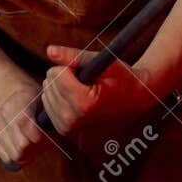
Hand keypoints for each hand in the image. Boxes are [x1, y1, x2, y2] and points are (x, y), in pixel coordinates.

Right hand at [0, 82, 46, 166]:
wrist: (12, 93)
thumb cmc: (35, 101)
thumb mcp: (46, 104)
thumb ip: (48, 121)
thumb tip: (50, 142)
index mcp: (20, 103)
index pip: (33, 133)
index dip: (44, 140)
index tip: (50, 139)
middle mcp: (3, 113)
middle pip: (22, 148)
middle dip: (36, 150)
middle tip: (43, 144)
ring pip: (13, 156)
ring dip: (27, 156)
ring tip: (33, 146)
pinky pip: (6, 158)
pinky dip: (17, 158)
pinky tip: (23, 147)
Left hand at [40, 45, 161, 139]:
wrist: (135, 100)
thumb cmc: (121, 77)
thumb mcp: (102, 62)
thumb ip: (74, 56)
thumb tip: (49, 50)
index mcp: (84, 103)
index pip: (56, 74)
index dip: (70, 65)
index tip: (87, 70)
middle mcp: (74, 120)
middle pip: (49, 84)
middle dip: (64, 76)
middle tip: (87, 81)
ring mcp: (69, 129)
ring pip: (46, 95)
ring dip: (60, 88)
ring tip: (83, 89)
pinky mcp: (65, 131)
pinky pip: (48, 107)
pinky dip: (58, 99)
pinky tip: (76, 98)